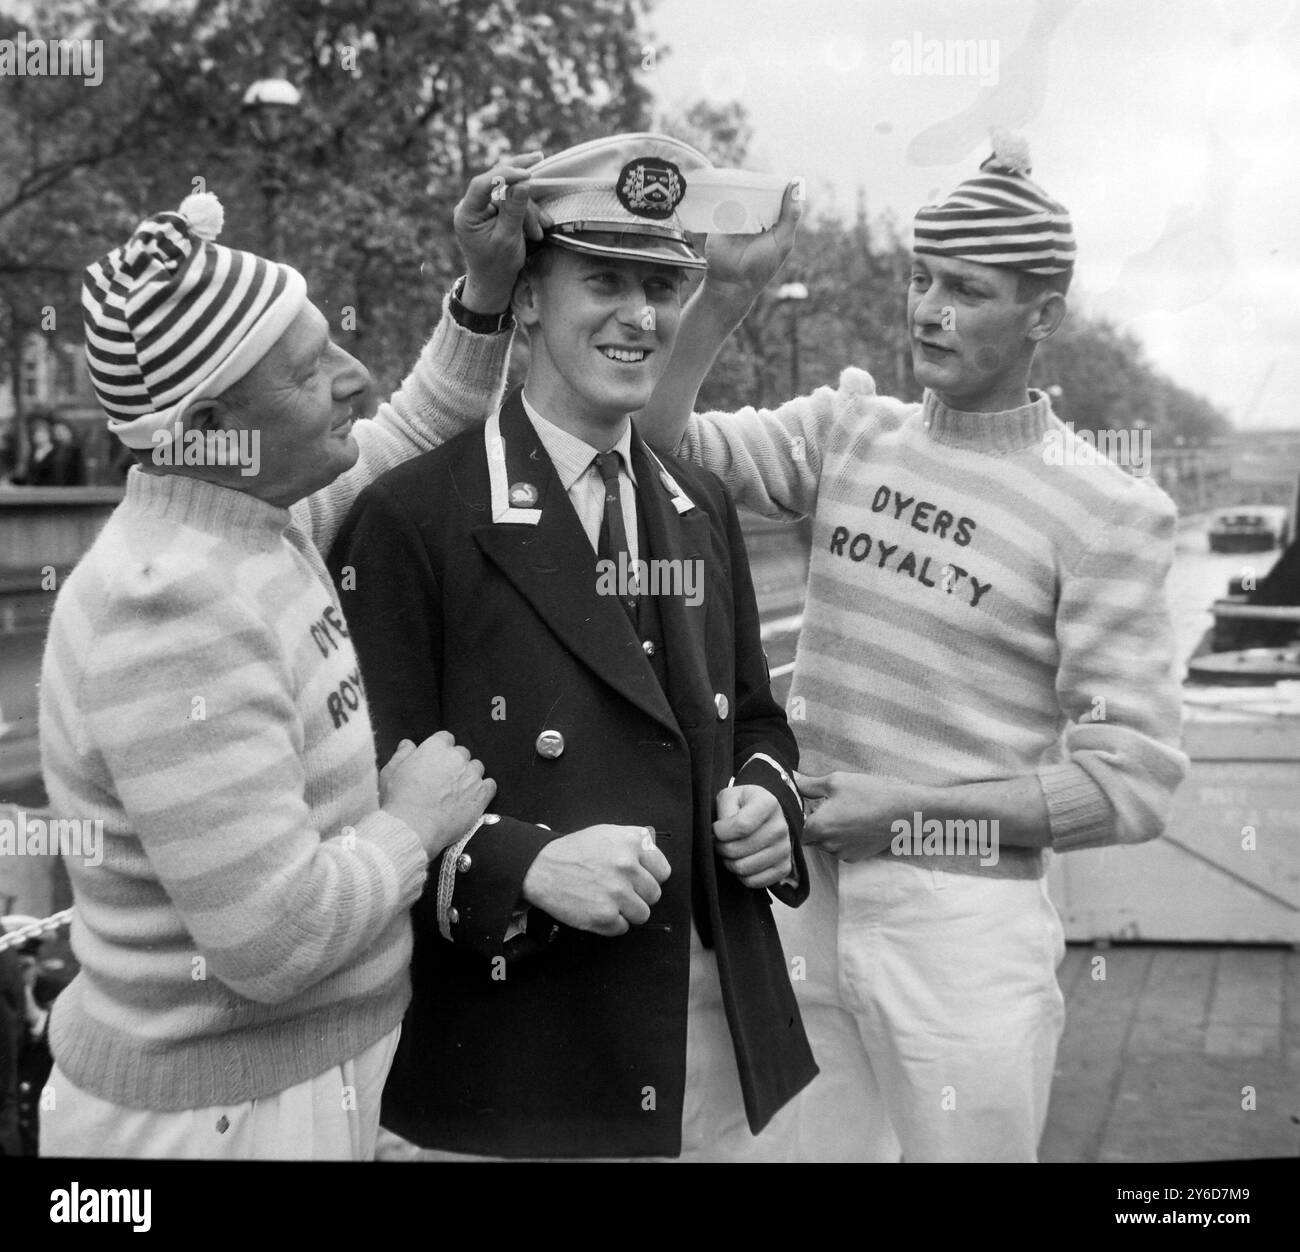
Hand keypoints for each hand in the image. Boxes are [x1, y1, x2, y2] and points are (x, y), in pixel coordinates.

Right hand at [380, 732, 496, 858]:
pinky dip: (483, 790)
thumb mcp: (391, 772)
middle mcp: (457, 757)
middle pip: (462, 753)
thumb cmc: (399, 799)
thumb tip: (408, 744)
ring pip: (476, 768)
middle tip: (444, 781)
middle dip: (454, 764)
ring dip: (469, 776)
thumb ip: (402, 754)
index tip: (436, 761)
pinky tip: (473, 798)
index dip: (440, 750)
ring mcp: (471, 775)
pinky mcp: (481, 794)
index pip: (445, 738)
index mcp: (436, 747)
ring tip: (456, 792)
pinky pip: (490, 785)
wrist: (413, 827)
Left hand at [454, 151, 547, 312]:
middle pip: (498, 183)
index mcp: (466, 214)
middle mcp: (471, 205)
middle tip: (544, 199)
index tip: (528, 174)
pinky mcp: (493, 209)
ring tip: (542, 231)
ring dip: (529, 211)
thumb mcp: (508, 239)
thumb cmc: (499, 266)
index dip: (505, 175)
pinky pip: (512, 200)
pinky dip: (527, 212)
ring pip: (510, 193)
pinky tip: (540, 226)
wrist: (494, 282)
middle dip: (524, 196)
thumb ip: (514, 210)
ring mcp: (482, 206)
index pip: (482, 184)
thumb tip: (523, 182)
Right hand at [521, 825, 669, 936]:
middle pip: (654, 894)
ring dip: (627, 912)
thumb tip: (654, 857)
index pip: (663, 871)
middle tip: (619, 890)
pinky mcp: (605, 916)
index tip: (640, 879)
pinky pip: (622, 928)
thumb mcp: (607, 833)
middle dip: (638, 895)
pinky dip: (611, 923)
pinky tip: (596, 908)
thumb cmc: (572, 852)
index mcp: (631, 842)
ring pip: (642, 914)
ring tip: (607, 900)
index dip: (651, 877)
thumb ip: (634, 844)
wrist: (541, 868)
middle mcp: (627, 866)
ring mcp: (617, 893)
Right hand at [697, 179, 804, 324]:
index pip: (775, 195)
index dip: (777, 184)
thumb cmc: (762, 264)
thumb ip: (790, 214)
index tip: (779, 176)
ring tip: (743, 176)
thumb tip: (796, 183)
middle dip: (758, 182)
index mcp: (771, 220)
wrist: (732, 283)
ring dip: (740, 185)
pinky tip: (726, 185)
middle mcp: (754, 216)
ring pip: (739, 193)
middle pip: (757, 191)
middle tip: (759, 174)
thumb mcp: (782, 240)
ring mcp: (736, 216)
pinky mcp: (719, 219)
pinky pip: (721, 201)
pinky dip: (724, 193)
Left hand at [713, 785, 791, 888]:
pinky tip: (741, 862)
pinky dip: (741, 876)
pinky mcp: (784, 867)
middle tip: (720, 842)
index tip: (717, 829)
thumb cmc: (742, 806)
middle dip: (721, 848)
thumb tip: (720, 834)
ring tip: (729, 851)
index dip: (721, 832)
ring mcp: (784, 849)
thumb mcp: (730, 797)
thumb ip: (724, 811)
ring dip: (729, 862)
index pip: (741, 826)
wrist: (763, 815)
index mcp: (768, 804)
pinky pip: (754, 882)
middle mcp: (781, 826)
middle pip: (739, 849)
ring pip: (744, 867)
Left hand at [795, 770, 901, 861]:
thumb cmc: (868, 793)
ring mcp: (841, 853)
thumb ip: (807, 784)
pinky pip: (838, 849)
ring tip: (840, 814)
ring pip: (822, 844)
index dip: (793, 818)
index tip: (799, 806)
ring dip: (825, 832)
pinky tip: (851, 824)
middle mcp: (827, 844)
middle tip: (820, 807)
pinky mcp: (854, 857)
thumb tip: (789, 779)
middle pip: (806, 838)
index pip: (792, 828)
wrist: (902, 811)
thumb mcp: (835, 781)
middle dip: (809, 824)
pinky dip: (839, 839)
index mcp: (818, 826)